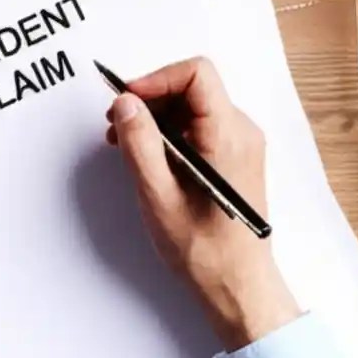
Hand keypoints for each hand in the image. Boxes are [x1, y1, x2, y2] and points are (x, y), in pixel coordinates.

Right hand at [106, 57, 300, 350]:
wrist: (237, 284)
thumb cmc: (203, 249)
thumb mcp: (158, 195)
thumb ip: (140, 144)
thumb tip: (125, 103)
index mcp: (228, 135)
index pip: (196, 74)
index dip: (155, 79)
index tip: (126, 101)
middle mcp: (241, 132)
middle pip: (192, 88)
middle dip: (150, 99)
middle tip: (116, 126)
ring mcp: (241, 144)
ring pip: (193, 108)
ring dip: (157, 119)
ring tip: (126, 145)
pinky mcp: (234, 158)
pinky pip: (200, 128)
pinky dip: (170, 134)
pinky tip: (148, 158)